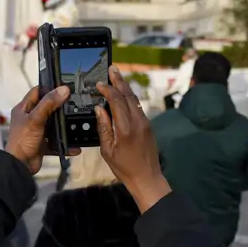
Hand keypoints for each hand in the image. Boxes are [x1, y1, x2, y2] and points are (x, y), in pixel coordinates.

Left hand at [5, 84, 77, 174]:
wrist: (19, 166)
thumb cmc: (22, 140)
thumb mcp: (35, 119)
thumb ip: (49, 104)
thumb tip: (63, 89)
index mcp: (23, 109)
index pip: (36, 92)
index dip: (49, 87)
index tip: (63, 86)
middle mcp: (29, 119)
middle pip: (47, 107)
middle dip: (60, 106)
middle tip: (74, 102)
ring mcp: (36, 131)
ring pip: (53, 124)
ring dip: (63, 125)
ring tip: (77, 121)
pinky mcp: (42, 143)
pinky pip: (56, 141)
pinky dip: (65, 143)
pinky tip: (75, 145)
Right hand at [95, 67, 170, 211]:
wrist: (147, 178)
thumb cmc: (124, 168)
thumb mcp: (108, 150)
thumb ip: (103, 128)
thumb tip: (99, 109)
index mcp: (126, 128)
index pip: (116, 101)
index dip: (107, 90)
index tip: (99, 84)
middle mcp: (138, 122)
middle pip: (128, 95)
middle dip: (119, 80)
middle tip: (112, 68)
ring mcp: (145, 122)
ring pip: (134, 99)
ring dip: (125, 87)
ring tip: (117, 76)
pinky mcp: (148, 126)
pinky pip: (138, 107)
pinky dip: (129, 97)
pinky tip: (123, 94)